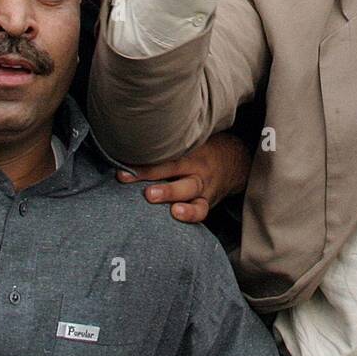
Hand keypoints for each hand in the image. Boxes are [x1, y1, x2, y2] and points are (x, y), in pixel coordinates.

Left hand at [117, 132, 252, 223]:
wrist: (234, 161)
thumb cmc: (199, 151)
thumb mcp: (188, 141)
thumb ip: (166, 144)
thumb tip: (125, 140)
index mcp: (186, 148)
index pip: (163, 152)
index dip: (143, 161)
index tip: (122, 168)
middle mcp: (193, 165)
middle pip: (174, 168)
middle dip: (154, 175)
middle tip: (141, 186)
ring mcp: (201, 184)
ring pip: (189, 190)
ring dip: (172, 195)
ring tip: (160, 200)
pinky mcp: (206, 201)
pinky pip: (201, 209)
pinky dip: (191, 214)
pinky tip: (177, 215)